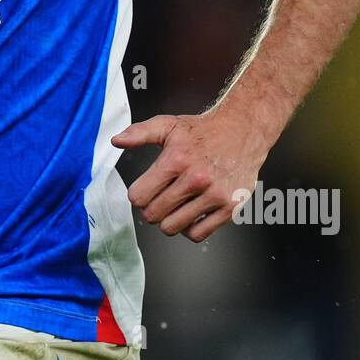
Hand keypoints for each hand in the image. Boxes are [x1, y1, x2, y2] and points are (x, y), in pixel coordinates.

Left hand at [110, 109, 270, 241]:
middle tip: (160, 198)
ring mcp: (215, 195)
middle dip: (151, 209)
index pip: (139, 196)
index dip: (138, 195)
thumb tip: (116, 141)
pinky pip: (198, 235)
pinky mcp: (230, 207)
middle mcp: (196, 179)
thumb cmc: (203, 131)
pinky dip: (190, 229)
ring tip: (176, 206)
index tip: (145, 190)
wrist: (243, 130)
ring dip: (169, 220)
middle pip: (153, 215)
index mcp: (177, 160)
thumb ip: (139, 133)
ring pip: (173, 228)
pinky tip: (191, 213)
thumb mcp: (169, 125)